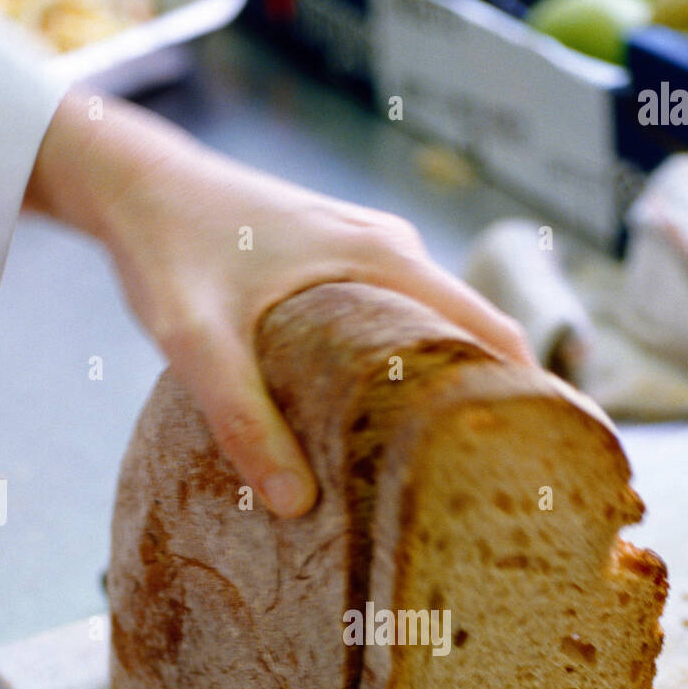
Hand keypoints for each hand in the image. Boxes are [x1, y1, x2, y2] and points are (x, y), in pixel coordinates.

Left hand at [24, 90, 535, 516]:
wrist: (131, 183)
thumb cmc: (168, 250)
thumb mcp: (195, 340)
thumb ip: (241, 418)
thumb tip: (296, 505)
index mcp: (384, 260)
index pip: (491, 331)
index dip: (532, 396)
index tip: (556, 460)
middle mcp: (392, 251)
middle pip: (477, 335)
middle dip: (498, 406)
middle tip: (509, 486)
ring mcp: (370, 255)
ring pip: (440, 330)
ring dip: (456, 390)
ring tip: (462, 469)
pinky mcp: (344, 268)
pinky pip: (406, 323)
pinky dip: (418, 369)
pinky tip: (397, 425)